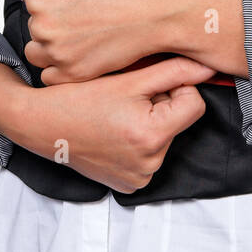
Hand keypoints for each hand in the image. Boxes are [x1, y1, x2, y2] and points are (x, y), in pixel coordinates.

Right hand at [13, 55, 216, 193]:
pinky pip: (150, 156)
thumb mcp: (129, 79)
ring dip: (150, 122)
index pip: (194, 104)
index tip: (149, 83)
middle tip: (127, 98)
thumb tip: (209, 65)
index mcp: (152, 136)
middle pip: (178, 122)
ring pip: (165, 137)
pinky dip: (138, 142)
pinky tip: (114, 132)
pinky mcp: (130, 186)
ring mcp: (140, 179)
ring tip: (117, 115)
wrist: (41, 124)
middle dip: (161, 105)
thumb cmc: (80, 98)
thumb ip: (174, 70)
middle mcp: (150, 164)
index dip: (176, 87)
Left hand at [19, 0, 248, 81]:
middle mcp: (42, 28)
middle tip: (85, 12)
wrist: (157, 8)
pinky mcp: (74, 74)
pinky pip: (50, 75)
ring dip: (52, 44)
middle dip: (53, 18)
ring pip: (37, 51)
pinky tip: (81, 52)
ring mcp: (58, 54)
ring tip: (82, 33)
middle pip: (34, 24)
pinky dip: (61, 67)